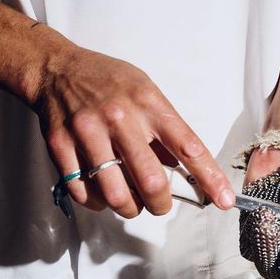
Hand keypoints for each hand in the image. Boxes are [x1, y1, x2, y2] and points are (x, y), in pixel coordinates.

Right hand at [34, 47, 234, 216]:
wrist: (55, 69)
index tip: (224, 200)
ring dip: (130, 209)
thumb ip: (165, 130)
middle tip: (160, 204)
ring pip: (116, 194)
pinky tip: (104, 195)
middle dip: (161, 204)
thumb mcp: (145, 92)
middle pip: (151, 181)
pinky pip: (84, 194)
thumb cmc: (107, 82)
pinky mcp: (61, 148)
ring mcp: (87, 133)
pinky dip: (99, 204)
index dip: (210, 178)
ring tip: (131, 202)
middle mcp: (119, 118)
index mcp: (148, 103)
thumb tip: (186, 170)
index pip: (188, 147)